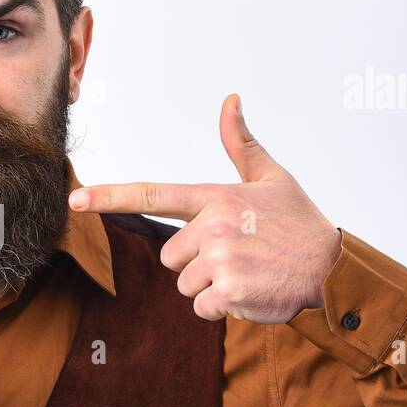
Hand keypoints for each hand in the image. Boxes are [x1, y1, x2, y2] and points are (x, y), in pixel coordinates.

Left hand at [68, 94, 342, 323]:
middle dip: (196, 263)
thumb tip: (230, 99)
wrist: (333, 270)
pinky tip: (251, 292)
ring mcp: (221, 261)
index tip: (74, 200)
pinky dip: (223, 307)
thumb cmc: (299, 223)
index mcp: (217, 197)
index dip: (108, 198)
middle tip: (237, 256)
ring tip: (247, 272)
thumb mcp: (272, 177)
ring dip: (210, 287)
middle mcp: (214, 226)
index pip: (152, 195)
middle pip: (171, 257)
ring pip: (184, 284)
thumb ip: (240, 144)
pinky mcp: (229, 293)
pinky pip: (202, 307)